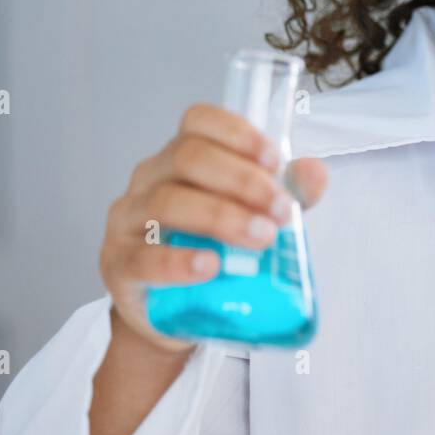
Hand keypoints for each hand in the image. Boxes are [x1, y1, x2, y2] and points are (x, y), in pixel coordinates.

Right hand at [100, 103, 329, 354]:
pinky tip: (209, 265)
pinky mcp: (119, 266)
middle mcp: (149, 179)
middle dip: (242, 180)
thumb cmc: (211, 249)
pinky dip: (179, 260)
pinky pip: (144, 258)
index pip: (198, 121)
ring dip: (221, 217)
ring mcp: (128, 220)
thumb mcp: (253, 216)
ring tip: (261, 238)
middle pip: (188, 158)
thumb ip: (285, 192)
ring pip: (167, 202)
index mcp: (180, 157)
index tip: (274, 160)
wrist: (172, 312)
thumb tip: (315, 173)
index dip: (236, 133)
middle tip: (280, 212)